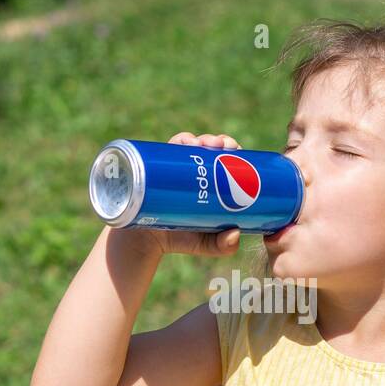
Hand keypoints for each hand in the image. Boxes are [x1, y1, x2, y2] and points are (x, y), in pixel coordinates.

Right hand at [129, 132, 243, 256]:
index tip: (239, 152)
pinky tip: (187, 142)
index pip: (229, 162)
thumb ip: (223, 246)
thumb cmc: (181, 238)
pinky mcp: (160, 166)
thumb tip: (235, 234)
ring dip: (204, 139)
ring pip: (195, 145)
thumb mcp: (206, 244)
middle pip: (214, 149)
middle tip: (222, 146)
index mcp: (214, 184)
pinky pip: (171, 147)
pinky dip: (181, 140)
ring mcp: (178, 168)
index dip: (236, 152)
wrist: (145, 239)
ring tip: (206, 144)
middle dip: (222, 142)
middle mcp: (198, 172)